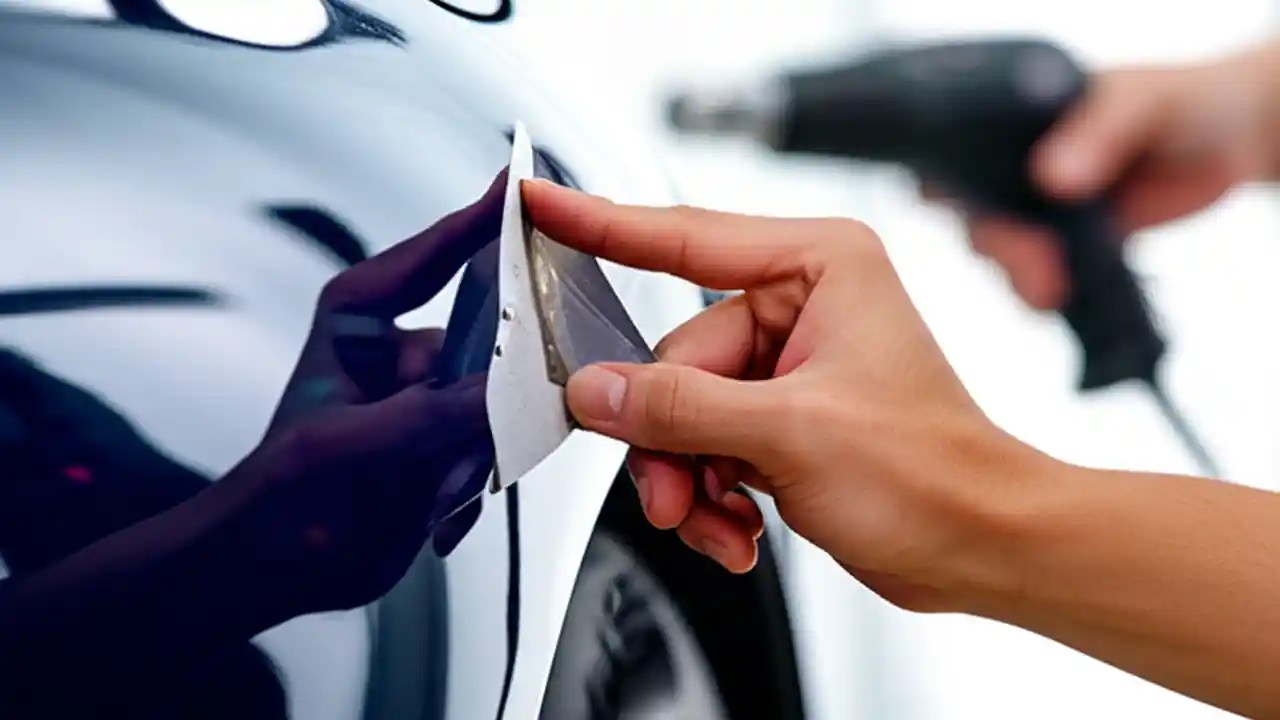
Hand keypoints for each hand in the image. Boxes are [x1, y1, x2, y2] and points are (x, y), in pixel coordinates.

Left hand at [217, 173, 503, 614]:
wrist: (277, 567)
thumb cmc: (283, 494)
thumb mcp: (353, 446)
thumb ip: (431, 416)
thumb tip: (505, 395)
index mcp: (360, 324)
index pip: (427, 259)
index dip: (475, 220)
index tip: (518, 183)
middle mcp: (403, 354)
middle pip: (484, 336)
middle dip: (489, 391)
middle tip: (478, 424)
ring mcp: (431, 399)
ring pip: (497, 401)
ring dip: (472, 453)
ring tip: (432, 487)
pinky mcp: (450, 443)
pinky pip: (495, 447)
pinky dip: (472, 485)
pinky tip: (432, 512)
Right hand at [522, 181, 1044, 609]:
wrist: (980, 544)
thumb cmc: (935, 474)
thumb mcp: (790, 434)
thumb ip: (679, 407)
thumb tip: (599, 390)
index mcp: (819, 268)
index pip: (685, 240)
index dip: (604, 226)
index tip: (544, 207)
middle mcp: (802, 306)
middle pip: (676, 357)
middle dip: (669, 435)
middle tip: (676, 487)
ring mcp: (790, 365)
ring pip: (682, 409)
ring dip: (688, 474)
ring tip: (717, 516)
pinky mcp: (782, 416)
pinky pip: (705, 442)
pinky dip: (710, 492)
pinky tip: (740, 524)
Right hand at [936, 48, 1277, 309]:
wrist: (1229, 142)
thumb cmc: (1180, 103)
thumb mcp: (1142, 102)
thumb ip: (1099, 133)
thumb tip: (1049, 179)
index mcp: (1014, 121)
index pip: (954, 152)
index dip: (943, 183)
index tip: (959, 209)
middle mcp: (1014, 167)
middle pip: (974, 214)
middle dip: (999, 247)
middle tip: (1038, 268)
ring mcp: (1038, 211)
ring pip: (1001, 255)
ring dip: (1021, 278)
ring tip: (1055, 291)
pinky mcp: (1066, 248)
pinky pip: (1039, 278)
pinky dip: (1047, 295)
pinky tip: (1066, 298)